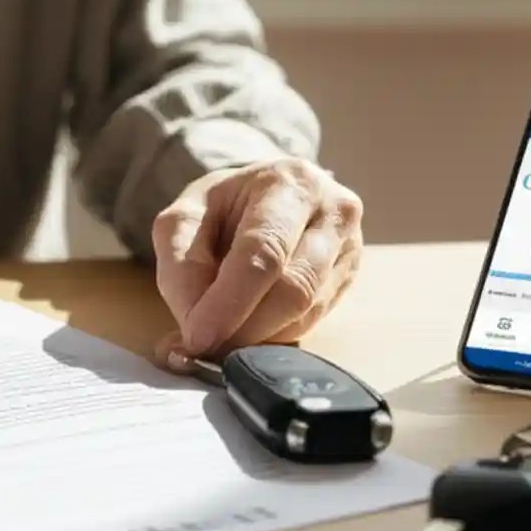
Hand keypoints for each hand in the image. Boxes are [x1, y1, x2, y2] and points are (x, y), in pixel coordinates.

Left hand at [151, 158, 362, 365]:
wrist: (265, 194)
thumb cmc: (224, 206)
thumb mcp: (185, 219)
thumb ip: (180, 268)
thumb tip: (195, 330)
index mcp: (288, 184)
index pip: (263, 252)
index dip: (229, 302)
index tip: (198, 338)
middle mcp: (333, 212)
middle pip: (293, 289)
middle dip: (243, 328)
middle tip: (204, 346)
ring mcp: (349, 247)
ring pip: (305, 313)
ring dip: (256, 336)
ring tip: (220, 334)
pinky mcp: (349, 277)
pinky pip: (312, 322)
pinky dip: (272, 335)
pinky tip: (248, 325)